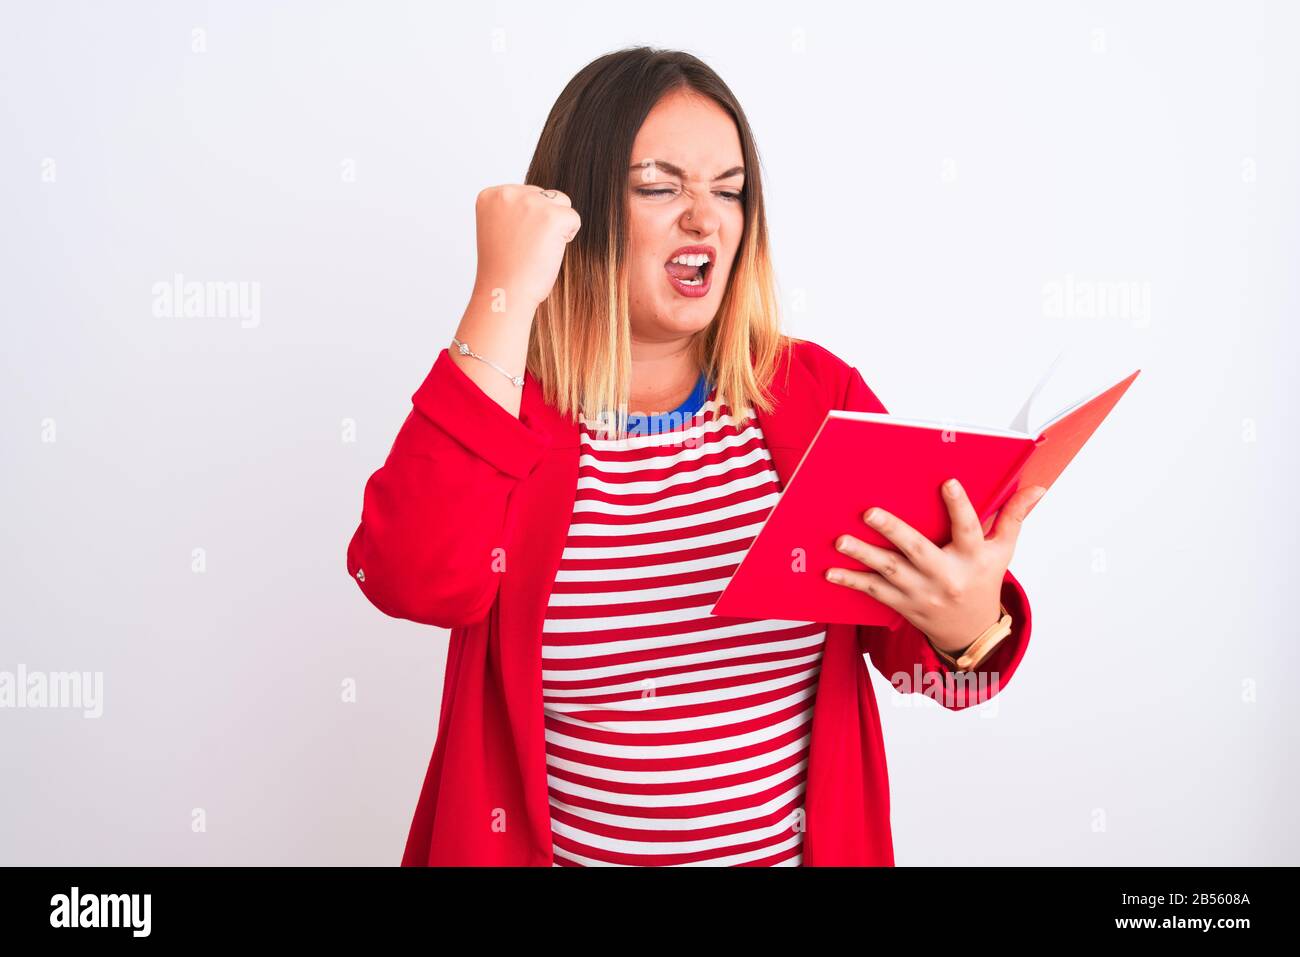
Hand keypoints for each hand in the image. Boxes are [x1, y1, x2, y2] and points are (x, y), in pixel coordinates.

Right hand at [472, 184, 581, 310]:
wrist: (505, 292)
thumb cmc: (505, 268)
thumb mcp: (500, 228)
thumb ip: (514, 208)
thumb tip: (544, 198)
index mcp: (491, 195)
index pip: (526, 193)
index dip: (527, 220)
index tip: (514, 240)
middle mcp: (508, 193)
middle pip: (545, 196)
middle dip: (543, 220)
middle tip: (527, 247)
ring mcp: (531, 203)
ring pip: (561, 203)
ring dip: (557, 225)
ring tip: (538, 247)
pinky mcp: (552, 216)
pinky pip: (573, 219)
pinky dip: (568, 236)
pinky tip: (549, 251)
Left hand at [825, 479, 1046, 652]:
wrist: (970, 633)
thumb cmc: (984, 582)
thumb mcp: (1002, 551)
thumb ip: (1014, 517)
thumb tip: (1039, 487)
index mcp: (973, 558)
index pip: (968, 529)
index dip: (959, 506)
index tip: (947, 482)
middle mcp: (945, 577)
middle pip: (918, 551)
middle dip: (893, 531)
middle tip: (869, 512)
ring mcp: (921, 593)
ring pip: (889, 572)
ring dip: (862, 556)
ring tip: (842, 540)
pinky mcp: (902, 604)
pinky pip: (873, 591)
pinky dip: (851, 581)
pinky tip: (831, 571)